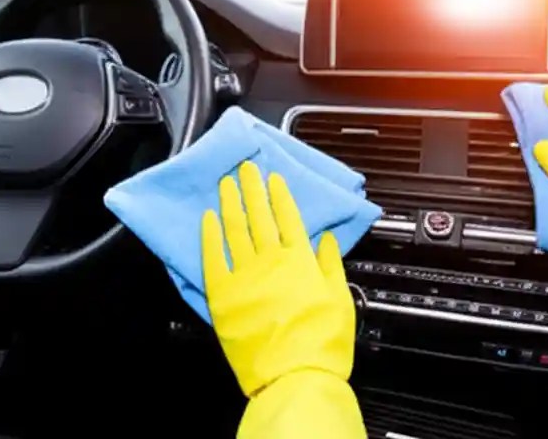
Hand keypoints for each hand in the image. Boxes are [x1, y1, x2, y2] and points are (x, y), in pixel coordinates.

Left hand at [201, 161, 354, 396]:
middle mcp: (270, 261)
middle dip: (252, 189)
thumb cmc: (322, 344)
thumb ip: (331, 266)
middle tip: (244, 168)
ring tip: (225, 184)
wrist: (294, 378)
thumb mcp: (341, 300)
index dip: (280, 195)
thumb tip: (327, 240)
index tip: (273, 177)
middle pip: (259, 216)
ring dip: (229, 204)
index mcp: (300, 261)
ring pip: (234, 230)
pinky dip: (210, 236)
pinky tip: (207, 219)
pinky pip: (213, 258)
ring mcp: (244, 276)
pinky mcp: (222, 295)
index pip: (288, 217)